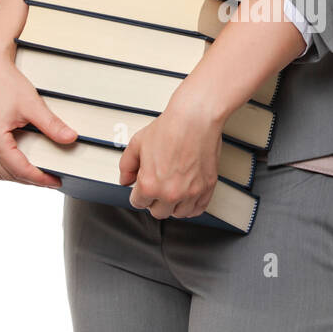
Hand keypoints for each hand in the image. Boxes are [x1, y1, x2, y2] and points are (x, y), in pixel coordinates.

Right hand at [0, 37, 77, 186]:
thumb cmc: (5, 80)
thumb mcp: (32, 104)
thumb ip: (52, 125)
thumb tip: (71, 139)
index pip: (20, 170)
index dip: (40, 179)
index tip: (56, 181)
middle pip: (7, 174)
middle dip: (29, 180)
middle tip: (50, 179)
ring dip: (14, 176)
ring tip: (35, 174)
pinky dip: (2, 167)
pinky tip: (16, 161)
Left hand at [118, 81, 222, 217]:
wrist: (195, 118)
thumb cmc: (170, 127)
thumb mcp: (137, 143)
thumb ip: (127, 166)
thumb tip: (125, 179)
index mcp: (150, 184)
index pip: (139, 203)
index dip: (139, 194)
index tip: (143, 188)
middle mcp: (170, 193)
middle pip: (158, 212)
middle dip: (155, 201)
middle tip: (158, 187)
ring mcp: (191, 192)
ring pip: (178, 214)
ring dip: (173, 205)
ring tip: (172, 191)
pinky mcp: (207, 188)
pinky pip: (198, 209)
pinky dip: (191, 206)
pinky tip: (187, 196)